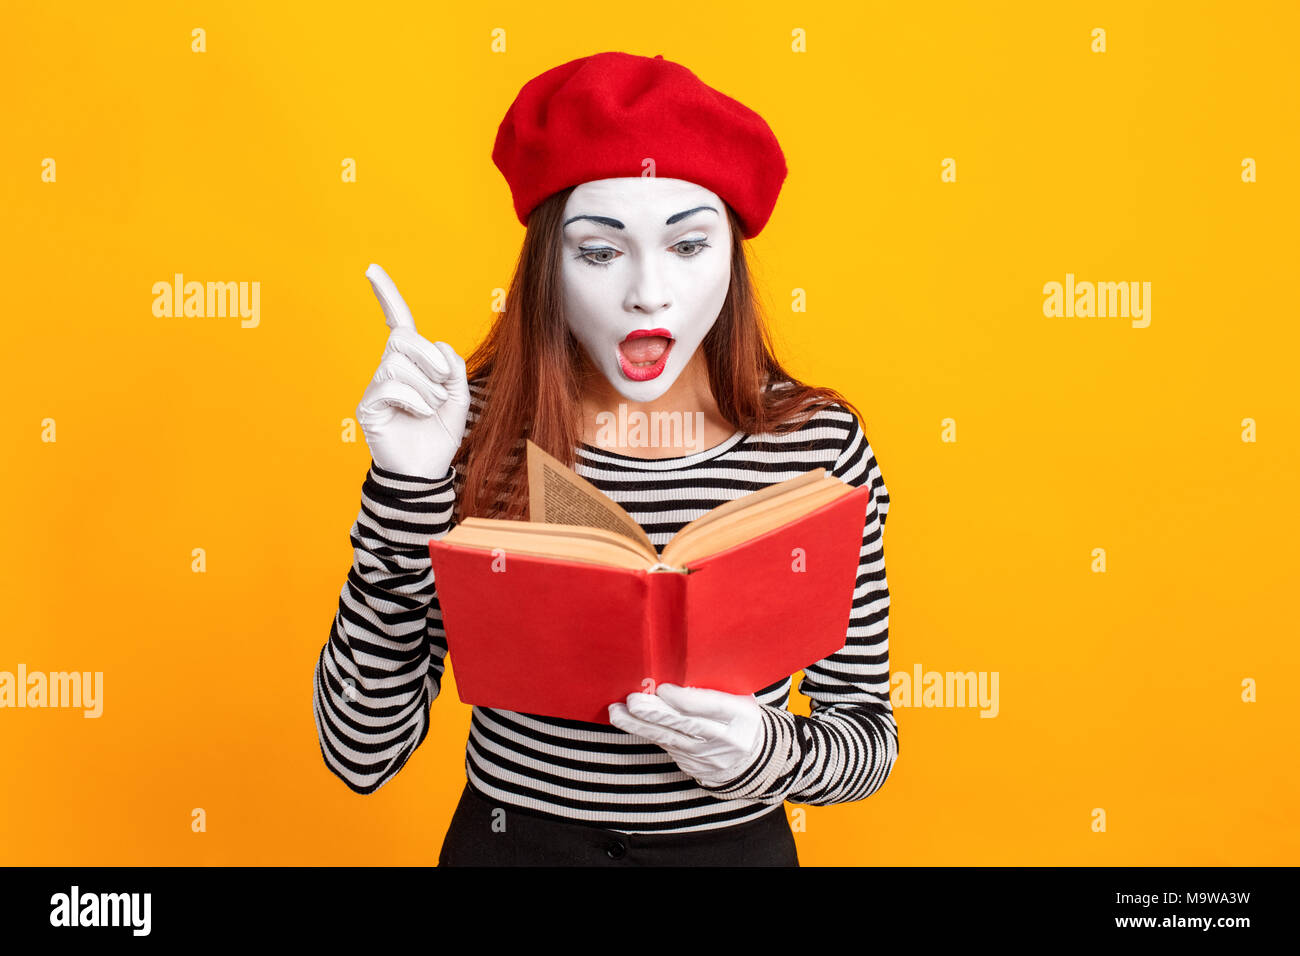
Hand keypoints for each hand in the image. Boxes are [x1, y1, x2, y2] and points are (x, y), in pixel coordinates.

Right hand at [356, 264, 470, 479]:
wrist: (426, 471)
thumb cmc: (439, 435)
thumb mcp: (458, 397)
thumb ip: (454, 367)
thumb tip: (437, 343)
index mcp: (412, 363)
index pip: (396, 322)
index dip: (386, 297)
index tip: (371, 270)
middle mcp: (390, 370)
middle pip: (402, 339)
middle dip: (429, 357)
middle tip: (444, 384)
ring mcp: (376, 388)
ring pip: (397, 363)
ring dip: (426, 385)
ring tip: (432, 407)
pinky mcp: (368, 407)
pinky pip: (390, 386)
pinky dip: (414, 398)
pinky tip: (421, 413)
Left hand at [607, 683, 764, 788]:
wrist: (755, 757)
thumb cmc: (741, 716)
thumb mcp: (739, 698)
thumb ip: (715, 687)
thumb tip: (678, 670)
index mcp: (740, 715)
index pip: (710, 707)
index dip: (684, 699)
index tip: (662, 689)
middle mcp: (724, 738)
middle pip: (685, 724)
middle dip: (655, 713)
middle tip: (632, 701)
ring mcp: (707, 755)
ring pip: (669, 739)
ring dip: (639, 726)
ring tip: (617, 713)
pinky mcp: (692, 765)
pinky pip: (667, 747)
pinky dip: (647, 734)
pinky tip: (629, 722)